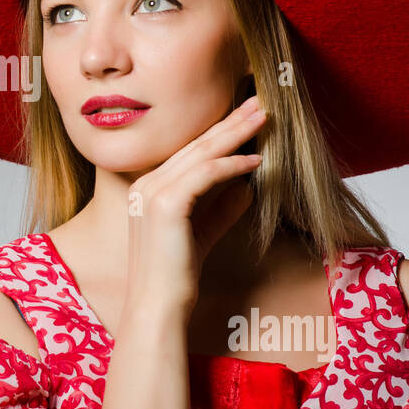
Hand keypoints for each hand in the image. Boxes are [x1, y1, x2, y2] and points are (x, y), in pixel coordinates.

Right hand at [125, 95, 266, 313]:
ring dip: (235, 133)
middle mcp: (145, 184)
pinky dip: (232, 164)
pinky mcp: (165, 203)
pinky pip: (205, 174)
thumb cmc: (176, 277)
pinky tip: (255, 159)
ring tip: (262, 118)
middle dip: (229, 122)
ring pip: (201, 153)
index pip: (188, 153)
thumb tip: (246, 188)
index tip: (244, 118)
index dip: (219, 133)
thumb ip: (220, 210)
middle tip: (257, 102)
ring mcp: (151, 191)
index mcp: (147, 189)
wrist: (158, 306)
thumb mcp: (203, 234)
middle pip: (195, 145)